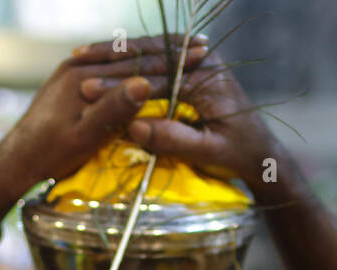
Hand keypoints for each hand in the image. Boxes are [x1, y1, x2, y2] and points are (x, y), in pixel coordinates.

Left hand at [0, 37, 209, 206]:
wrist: (14, 161)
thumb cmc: (49, 154)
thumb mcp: (84, 136)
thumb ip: (114, 110)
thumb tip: (144, 83)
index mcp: (82, 74)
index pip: (136, 60)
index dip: (171, 58)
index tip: (203, 55)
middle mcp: (76, 65)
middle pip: (130, 52)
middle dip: (167, 50)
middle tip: (203, 47)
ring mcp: (71, 72)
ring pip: (120, 56)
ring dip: (152, 54)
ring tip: (184, 53)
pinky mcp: (70, 84)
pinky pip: (108, 67)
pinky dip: (131, 66)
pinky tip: (150, 70)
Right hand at [75, 35, 273, 188]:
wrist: (259, 149)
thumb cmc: (235, 153)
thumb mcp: (208, 152)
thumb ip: (175, 139)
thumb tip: (136, 127)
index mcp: (208, 77)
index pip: (156, 77)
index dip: (119, 84)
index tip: (88, 90)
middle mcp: (203, 60)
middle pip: (150, 54)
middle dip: (111, 62)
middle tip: (77, 66)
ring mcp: (197, 59)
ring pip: (150, 49)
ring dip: (115, 52)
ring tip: (80, 55)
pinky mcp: (190, 65)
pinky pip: (155, 55)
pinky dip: (128, 56)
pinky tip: (102, 57)